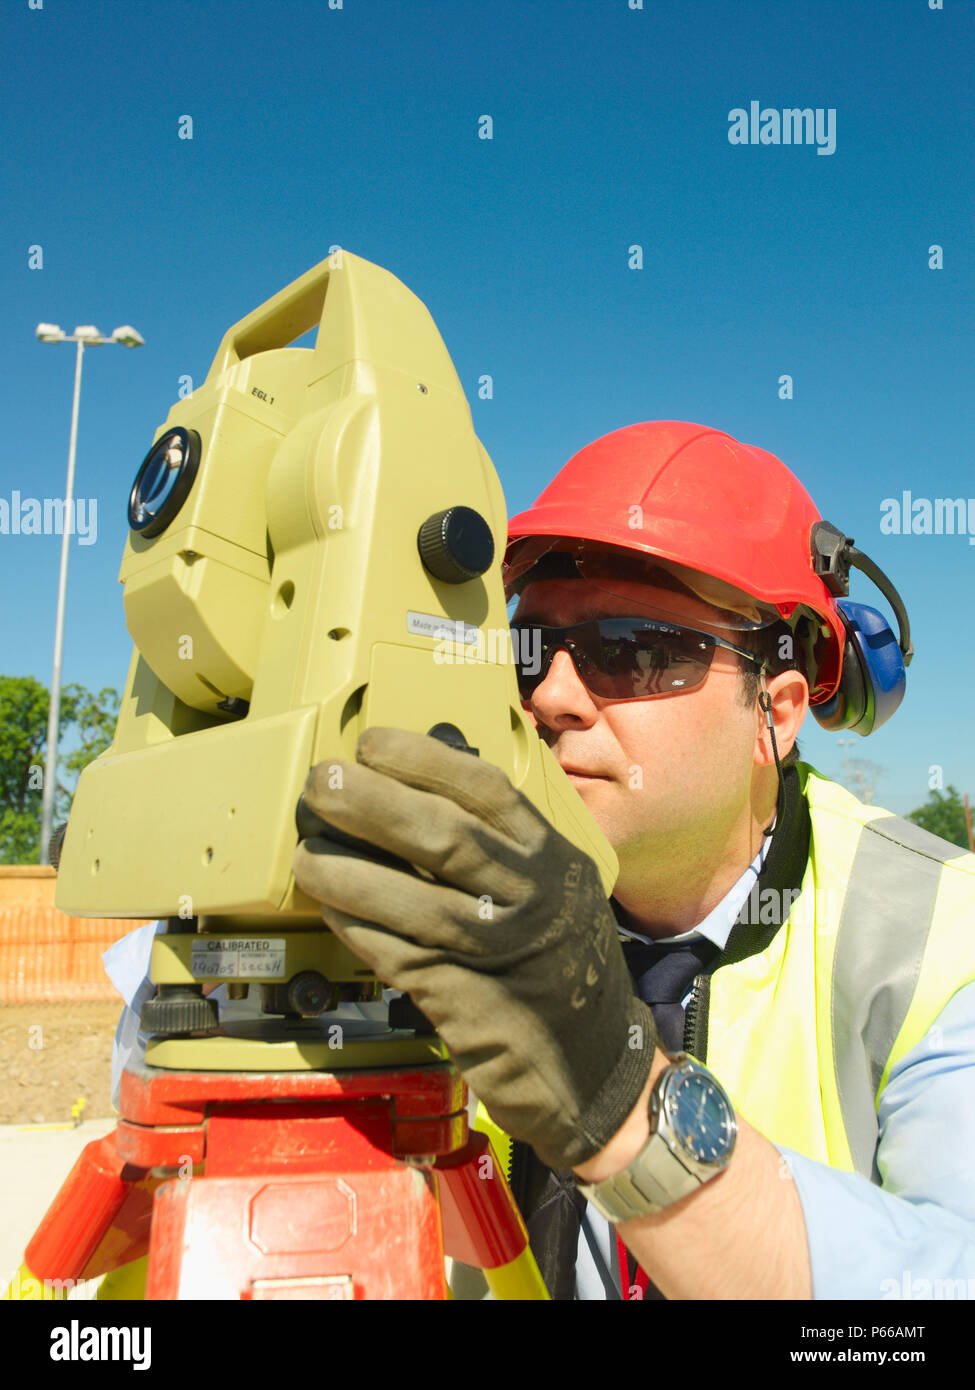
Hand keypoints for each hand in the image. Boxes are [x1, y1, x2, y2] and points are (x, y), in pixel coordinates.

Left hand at [291, 726, 657, 1170]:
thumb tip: (415, 786)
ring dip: (349, 873)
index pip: (488, 790)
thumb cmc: (561, 966)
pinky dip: (359, 929)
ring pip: (416, 901)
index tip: (372, 744)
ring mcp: (503, 954)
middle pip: (446, 836)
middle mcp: (534, 898)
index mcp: (553, 859)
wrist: (596, 1068)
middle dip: (374, 803)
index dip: (423, 760)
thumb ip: (502, 846)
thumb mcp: (554, 890)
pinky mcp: (470, 1005)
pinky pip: (400, 957)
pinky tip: (330, 910)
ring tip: (307, 856)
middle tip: (323, 783)